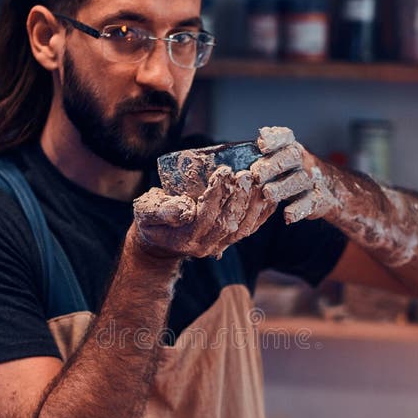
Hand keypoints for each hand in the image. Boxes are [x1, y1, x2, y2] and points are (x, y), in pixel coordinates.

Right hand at [133, 126, 307, 258]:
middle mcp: (207, 245)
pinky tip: (271, 195)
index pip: (206, 216)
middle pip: (229, 222)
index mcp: (187, 238)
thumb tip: (185, 209)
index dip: (217, 195)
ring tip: (261, 180)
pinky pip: (251, 228)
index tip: (223, 172)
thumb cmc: (152, 220)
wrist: (160, 243)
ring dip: (255, 204)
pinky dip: (263, 212)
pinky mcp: (230, 239)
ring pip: (244, 227)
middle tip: (247, 174)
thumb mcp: (147, 212)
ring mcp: (221, 244)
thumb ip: (162, 210)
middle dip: (240, 197)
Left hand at [259, 145, 340, 223]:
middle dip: (273, 165)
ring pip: (298, 181)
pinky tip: (288, 215)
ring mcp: (312, 180)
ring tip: (267, 193)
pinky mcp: (318, 199)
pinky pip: (309, 203)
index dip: (274, 139)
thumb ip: (265, 158)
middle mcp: (304, 161)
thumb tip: (239, 156)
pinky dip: (298, 210)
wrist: (329, 190)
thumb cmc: (294, 174)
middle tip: (257, 174)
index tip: (261, 143)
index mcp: (292, 148)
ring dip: (282, 187)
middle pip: (291, 157)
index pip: (285, 138)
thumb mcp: (283, 163)